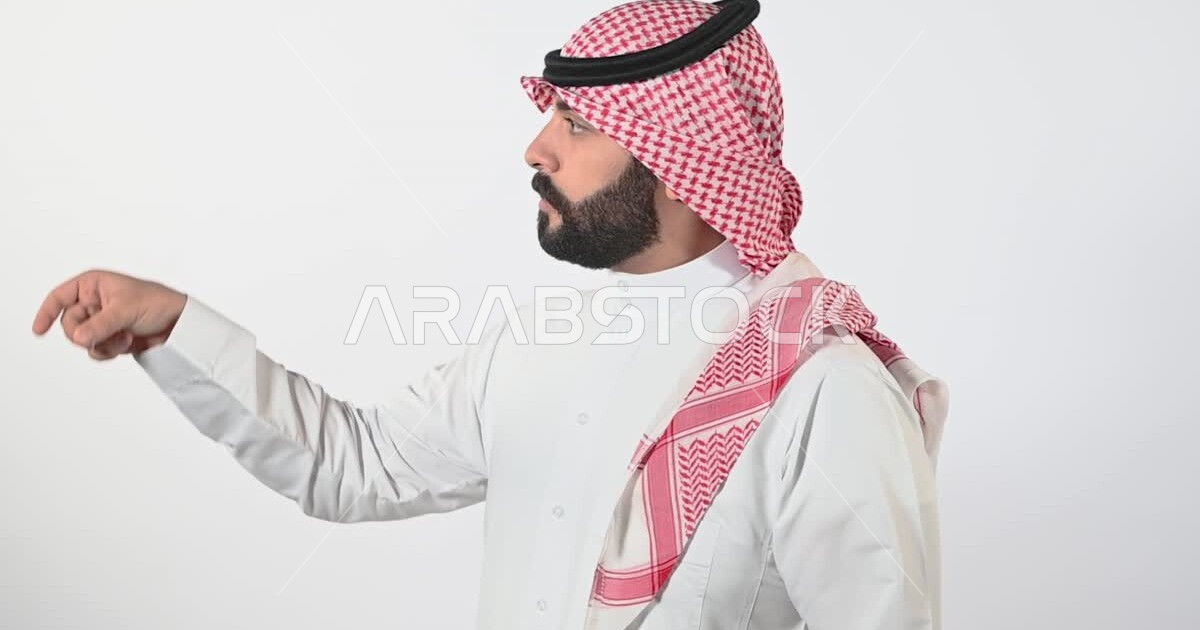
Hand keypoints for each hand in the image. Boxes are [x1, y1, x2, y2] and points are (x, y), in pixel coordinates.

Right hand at [31, 269, 188, 360]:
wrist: (181, 324)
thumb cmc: (158, 303)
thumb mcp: (126, 310)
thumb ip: (100, 325)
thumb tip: (77, 338)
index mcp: (93, 284)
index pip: (60, 297)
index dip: (47, 312)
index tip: (39, 330)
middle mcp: (95, 302)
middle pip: (69, 324)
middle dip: (86, 333)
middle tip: (105, 334)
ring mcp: (102, 321)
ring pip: (82, 340)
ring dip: (101, 343)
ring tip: (125, 338)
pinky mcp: (111, 338)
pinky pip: (96, 350)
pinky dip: (108, 351)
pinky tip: (127, 345)